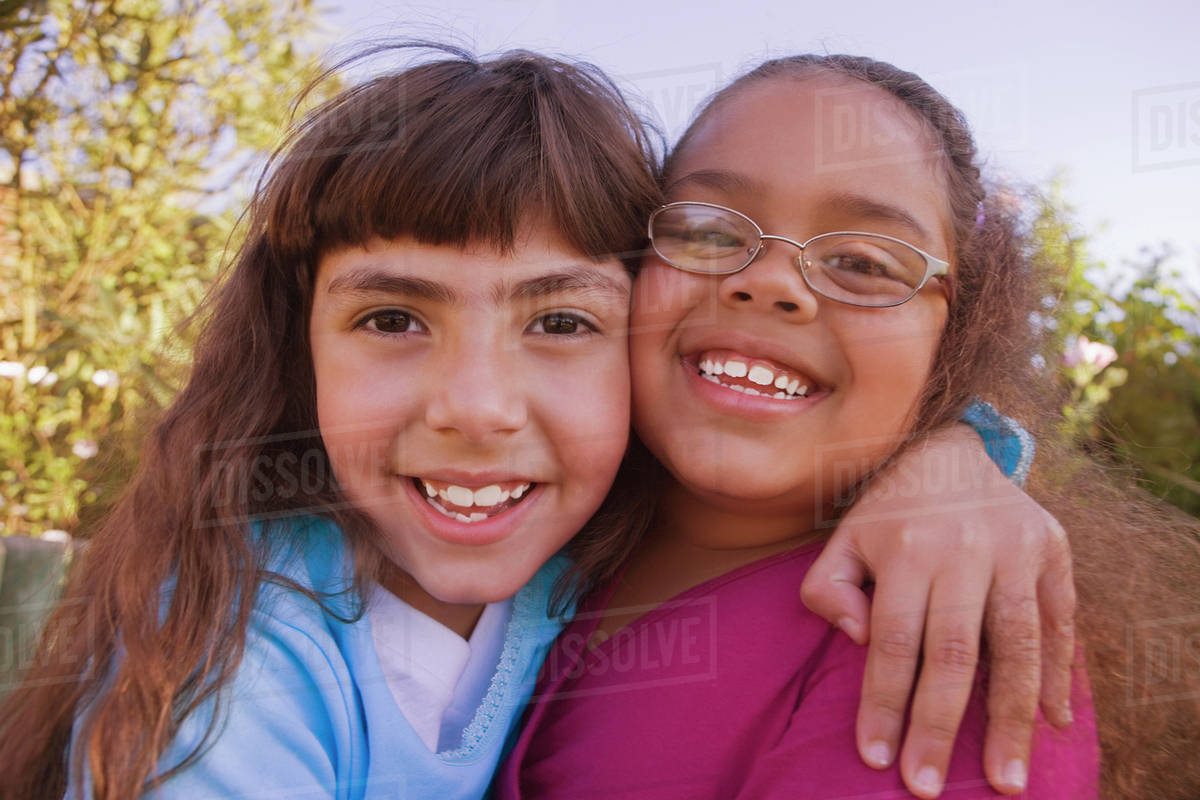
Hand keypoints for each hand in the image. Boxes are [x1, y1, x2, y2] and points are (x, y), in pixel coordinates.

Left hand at [799, 424, 1074, 798]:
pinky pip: (1060, 621)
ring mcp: (1016, 548)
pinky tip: (1050, 721)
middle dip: (940, 726)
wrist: (951, 447)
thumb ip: (828, 585)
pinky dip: (1057, 673)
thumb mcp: (843, 535)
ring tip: (1007, 777)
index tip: (877, 758)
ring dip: (1012, 718)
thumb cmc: (887, 509)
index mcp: (905, 547)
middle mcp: (964, 548)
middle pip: (955, 653)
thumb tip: (859, 639)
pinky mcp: (1054, 549)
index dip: (885, 703)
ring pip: (1018, 645)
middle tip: (928, 786)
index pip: (893, 642)